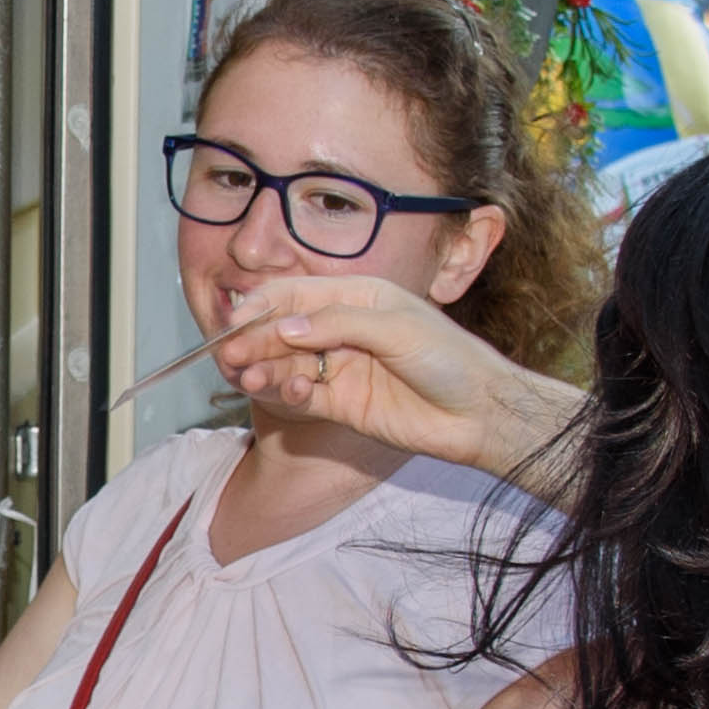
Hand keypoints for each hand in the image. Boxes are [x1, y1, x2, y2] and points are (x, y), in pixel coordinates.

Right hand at [220, 271, 583, 477]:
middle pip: (283, 330)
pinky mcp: (341, 404)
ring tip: (244, 376)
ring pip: (285, 364)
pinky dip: (286, 392)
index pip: (296, 294)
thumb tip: (286, 326)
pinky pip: (301, 395)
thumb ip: (338, 323)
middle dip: (253, 340)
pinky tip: (289, 391)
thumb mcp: (395, 327)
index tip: (235, 320)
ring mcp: (340, 368)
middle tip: (228, 354)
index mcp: (358, 297)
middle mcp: (343, 329)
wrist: (480, 414)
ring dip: (262, 368)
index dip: (262, 305)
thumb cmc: (449, 359)